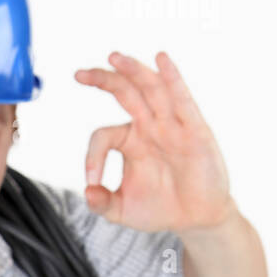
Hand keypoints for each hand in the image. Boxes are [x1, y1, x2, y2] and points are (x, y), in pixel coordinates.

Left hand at [73, 51, 232, 232]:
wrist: (196, 218)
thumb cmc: (161, 209)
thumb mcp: (122, 210)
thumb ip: (101, 203)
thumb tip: (87, 192)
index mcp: (131, 141)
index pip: (103, 134)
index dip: (92, 156)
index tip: (92, 181)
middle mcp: (149, 127)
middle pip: (124, 92)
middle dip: (103, 80)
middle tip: (80, 74)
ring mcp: (171, 125)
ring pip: (150, 88)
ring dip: (132, 70)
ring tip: (114, 57)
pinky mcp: (194, 129)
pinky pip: (181, 98)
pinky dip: (172, 77)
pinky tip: (161, 59)